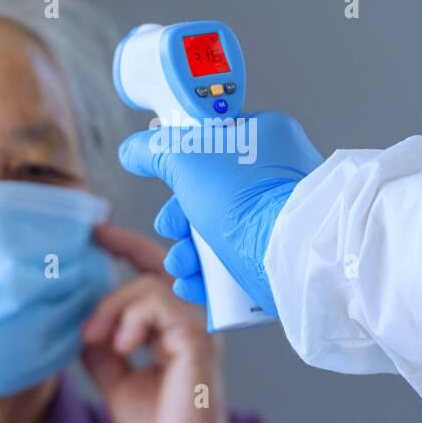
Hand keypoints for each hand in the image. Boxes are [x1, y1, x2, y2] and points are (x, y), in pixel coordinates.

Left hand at [81, 224, 234, 422]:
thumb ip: (105, 350)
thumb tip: (83, 324)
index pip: (156, 279)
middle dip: (127, 245)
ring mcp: (199, 328)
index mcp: (176, 332)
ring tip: (94, 337)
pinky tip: (121, 347)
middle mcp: (192, 324)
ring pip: (151, 284)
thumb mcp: (117, 380)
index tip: (99, 237)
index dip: (130, 252)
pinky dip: (130, 319)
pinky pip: (157, 303)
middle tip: (96, 235)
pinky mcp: (197, 337)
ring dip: (113, 305)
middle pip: (160, 267)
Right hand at [118, 110, 322, 315]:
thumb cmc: (246, 199)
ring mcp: (278, 217)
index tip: (167, 180)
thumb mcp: (188, 158)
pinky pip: (232, 263)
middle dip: (179, 220)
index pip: (213, 143)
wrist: (289, 257)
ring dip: (187, 252)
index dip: (182, 165)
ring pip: (217, 232)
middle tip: (172, 229)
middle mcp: (276, 175)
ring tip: (182, 266)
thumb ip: (155, 150)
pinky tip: (193, 284)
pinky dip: (207, 276)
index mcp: (266, 138)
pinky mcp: (277, 257)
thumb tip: (132, 150)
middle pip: (208, 194)